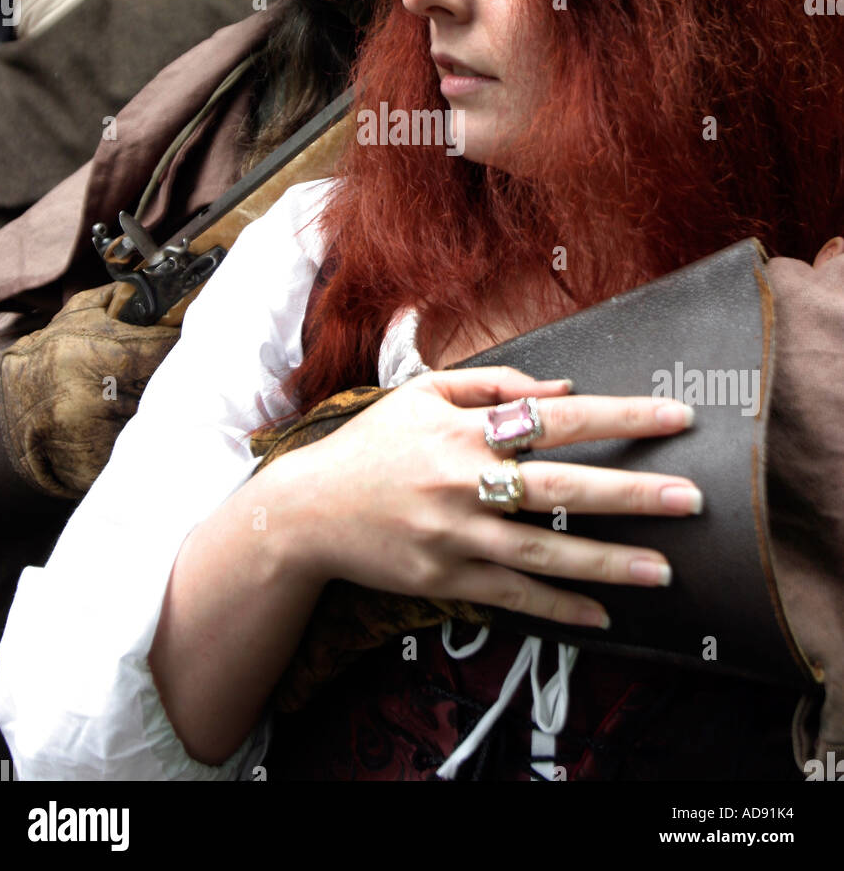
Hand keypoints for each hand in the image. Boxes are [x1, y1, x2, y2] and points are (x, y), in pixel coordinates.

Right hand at [273, 366, 700, 629]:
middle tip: (691, 498)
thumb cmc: (372, 445)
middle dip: (631, 493)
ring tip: (666, 569)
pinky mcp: (445, 580)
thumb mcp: (423, 395)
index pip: (557, 418)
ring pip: (545, 551)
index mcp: (463, 430)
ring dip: (609, 561)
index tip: (674, 417)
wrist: (307, 511)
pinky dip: (559, 606)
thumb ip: (494, 383)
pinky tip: (603, 615)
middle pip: (562, 487)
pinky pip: (513, 596)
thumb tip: (564, 389)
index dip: (619, 415)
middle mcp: (464, 482)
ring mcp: (455, 536)